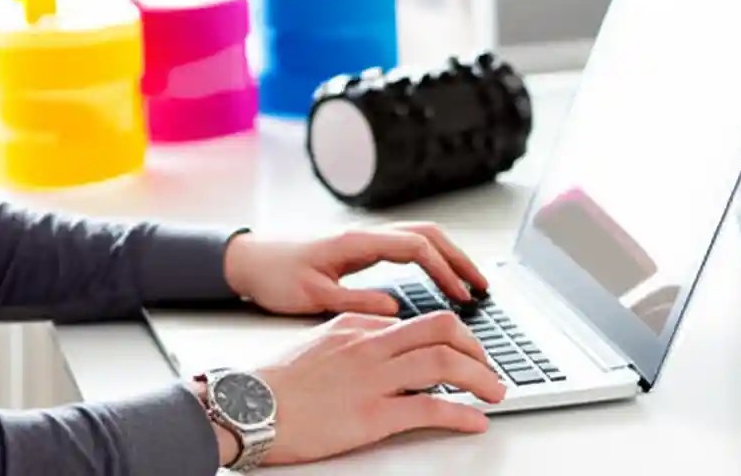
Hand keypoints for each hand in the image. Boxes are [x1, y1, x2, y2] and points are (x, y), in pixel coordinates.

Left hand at [223, 222, 488, 315]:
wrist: (249, 261)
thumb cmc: (275, 277)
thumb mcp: (312, 297)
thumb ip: (354, 302)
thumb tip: (395, 311)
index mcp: (357, 243)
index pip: (416, 248)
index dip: (444, 271)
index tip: (462, 296)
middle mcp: (365, 235)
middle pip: (428, 235)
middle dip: (459, 258)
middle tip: (482, 286)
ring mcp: (365, 239)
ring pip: (420, 237)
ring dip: (448, 257)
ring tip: (470, 284)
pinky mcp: (361, 249)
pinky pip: (407, 247)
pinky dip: (430, 259)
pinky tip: (437, 280)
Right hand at [253, 310, 505, 464]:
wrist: (245, 408)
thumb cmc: (274, 383)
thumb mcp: (318, 342)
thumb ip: (354, 333)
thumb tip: (386, 333)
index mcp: (357, 326)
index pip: (419, 320)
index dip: (454, 336)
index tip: (467, 351)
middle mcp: (370, 345)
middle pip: (442, 329)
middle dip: (477, 347)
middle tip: (489, 368)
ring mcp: (372, 378)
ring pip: (443, 363)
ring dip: (480, 377)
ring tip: (496, 393)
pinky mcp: (370, 415)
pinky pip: (429, 408)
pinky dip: (461, 414)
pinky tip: (476, 421)